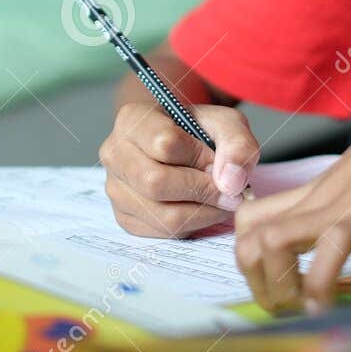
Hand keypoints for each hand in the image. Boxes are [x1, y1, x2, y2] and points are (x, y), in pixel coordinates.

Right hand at [100, 102, 259, 237]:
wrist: (177, 142)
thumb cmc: (198, 130)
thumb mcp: (225, 123)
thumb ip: (237, 144)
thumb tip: (231, 183)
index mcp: (132, 119)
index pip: (166, 144)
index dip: (201, 158)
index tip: (219, 162)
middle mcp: (114, 153)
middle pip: (156, 183)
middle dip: (202, 191)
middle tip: (230, 192)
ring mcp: (115, 188)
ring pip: (160, 214)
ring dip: (202, 213)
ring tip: (220, 200)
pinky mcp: (124, 216)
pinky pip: (161, 232)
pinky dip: (191, 225)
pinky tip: (202, 208)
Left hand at [233, 50, 350, 312]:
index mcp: (327, 196)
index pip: (255, 220)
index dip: (256, 263)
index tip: (284, 295)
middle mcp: (323, 199)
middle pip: (244, 235)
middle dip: (256, 284)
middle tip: (291, 309)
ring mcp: (343, 204)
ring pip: (265, 243)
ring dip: (275, 286)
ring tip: (305, 308)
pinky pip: (326, 248)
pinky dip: (318, 284)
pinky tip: (330, 303)